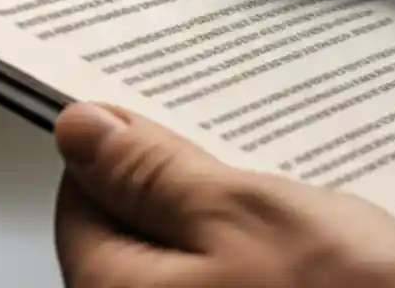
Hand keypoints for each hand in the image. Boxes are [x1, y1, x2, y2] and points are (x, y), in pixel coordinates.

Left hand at [54, 102, 394, 287]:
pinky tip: (313, 251)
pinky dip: (264, 258)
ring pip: (194, 257)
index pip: (81, 197)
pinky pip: (233, 284)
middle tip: (255, 163)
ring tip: (299, 210)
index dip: (130, 148)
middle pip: (137, 231)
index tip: (178, 122)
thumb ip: (154, 173)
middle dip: (192, 185)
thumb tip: (83, 131)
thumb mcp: (245, 213)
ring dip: (238, 221)